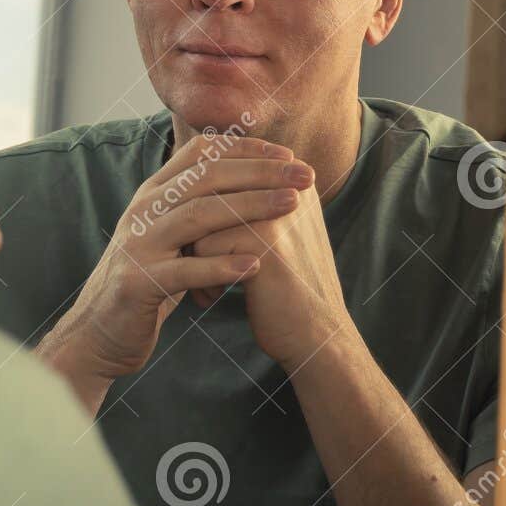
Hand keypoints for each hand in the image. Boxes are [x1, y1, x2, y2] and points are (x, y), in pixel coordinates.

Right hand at [40, 133, 315, 405]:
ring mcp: (138, 244)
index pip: (201, 154)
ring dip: (249, 207)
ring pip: (197, 215)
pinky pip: (183, 271)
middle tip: (304, 175)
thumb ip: (200, 205)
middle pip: (206, 177)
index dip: (246, 149)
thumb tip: (250, 176)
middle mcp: (143, 210)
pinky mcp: (137, 282)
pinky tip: (255, 266)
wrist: (100, 330)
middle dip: (260, 172)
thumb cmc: (150, 279)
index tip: (288, 154)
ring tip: (291, 206)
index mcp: (154, 193)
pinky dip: (220, 267)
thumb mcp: (173, 234)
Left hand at [191, 171, 352, 368]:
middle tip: (195, 263)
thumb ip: (243, 200)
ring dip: (195, 255)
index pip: (221, 170)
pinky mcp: (265, 239)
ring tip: (207, 284)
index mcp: (290, 177)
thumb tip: (190, 175)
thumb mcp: (271, 232)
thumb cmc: (285, 285)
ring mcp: (277, 210)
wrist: (315, 335)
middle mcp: (287, 184)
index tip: (212, 247)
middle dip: (196, 232)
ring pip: (200, 217)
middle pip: (210, 189)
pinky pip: (204, 245)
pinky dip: (202, 277)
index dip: (204, 213)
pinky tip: (214, 298)